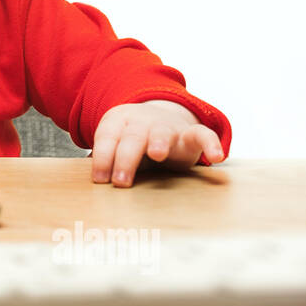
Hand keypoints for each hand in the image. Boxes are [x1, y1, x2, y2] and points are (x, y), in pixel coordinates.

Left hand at [91, 100, 224, 187]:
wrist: (160, 116)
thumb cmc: (130, 141)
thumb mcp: (114, 147)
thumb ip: (104, 162)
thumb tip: (89, 189)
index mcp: (117, 121)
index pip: (107, 138)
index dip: (102, 157)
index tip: (99, 180)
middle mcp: (141, 121)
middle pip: (131, 138)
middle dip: (124, 158)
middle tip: (120, 181)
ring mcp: (166, 126)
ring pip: (161, 133)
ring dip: (157, 143)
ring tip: (155, 154)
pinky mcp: (190, 133)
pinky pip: (203, 135)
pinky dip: (211, 144)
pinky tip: (217, 157)